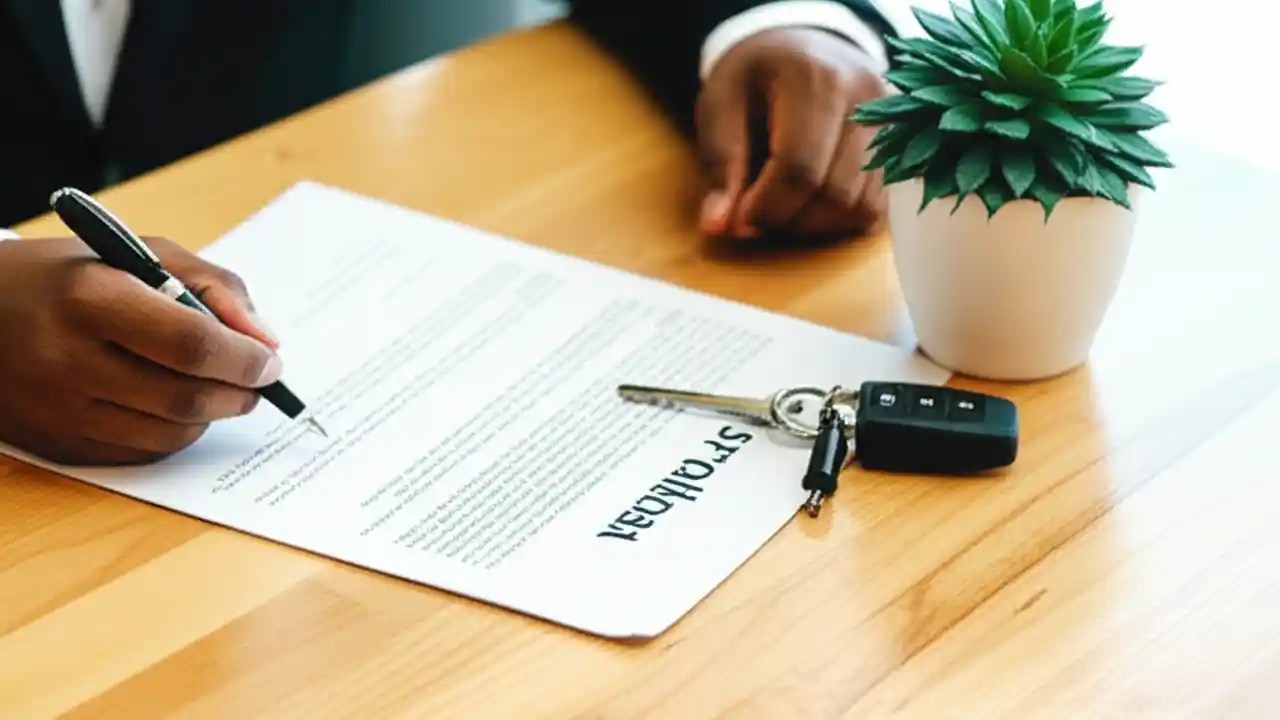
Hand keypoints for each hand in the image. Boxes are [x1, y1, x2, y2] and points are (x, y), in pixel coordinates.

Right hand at [0, 237, 280, 465]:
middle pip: (187, 396)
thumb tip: (266, 342)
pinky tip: (173, 404)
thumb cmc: (70, 277)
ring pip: (171, 433)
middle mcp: (68, 359)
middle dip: (240, 391)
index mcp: (90, 299)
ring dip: (212, 414)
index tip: (270, 360)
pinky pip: (142, 452)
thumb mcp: (138, 254)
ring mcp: (59, 409)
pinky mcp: (58, 444)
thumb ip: (213, 287)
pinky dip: (175, 432)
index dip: (244, 358)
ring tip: (217, 387)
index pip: (191, 343)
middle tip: (257, 379)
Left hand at [696, 27, 890, 239]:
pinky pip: (877, 207)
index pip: (799, 168)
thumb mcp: (719, 106)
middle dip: (790, 220)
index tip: (740, 221)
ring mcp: (892, 124)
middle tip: (757, 216)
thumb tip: (719, 225)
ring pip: (860, 206)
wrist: (802, 47)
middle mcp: (866, 99)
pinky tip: (811, 204)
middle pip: (834, 193)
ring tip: (782, 207)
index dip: (768, 208)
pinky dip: (840, 220)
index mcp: (815, 79)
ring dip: (815, 225)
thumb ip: (720, 164)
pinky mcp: (900, 147)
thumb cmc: (754, 78)